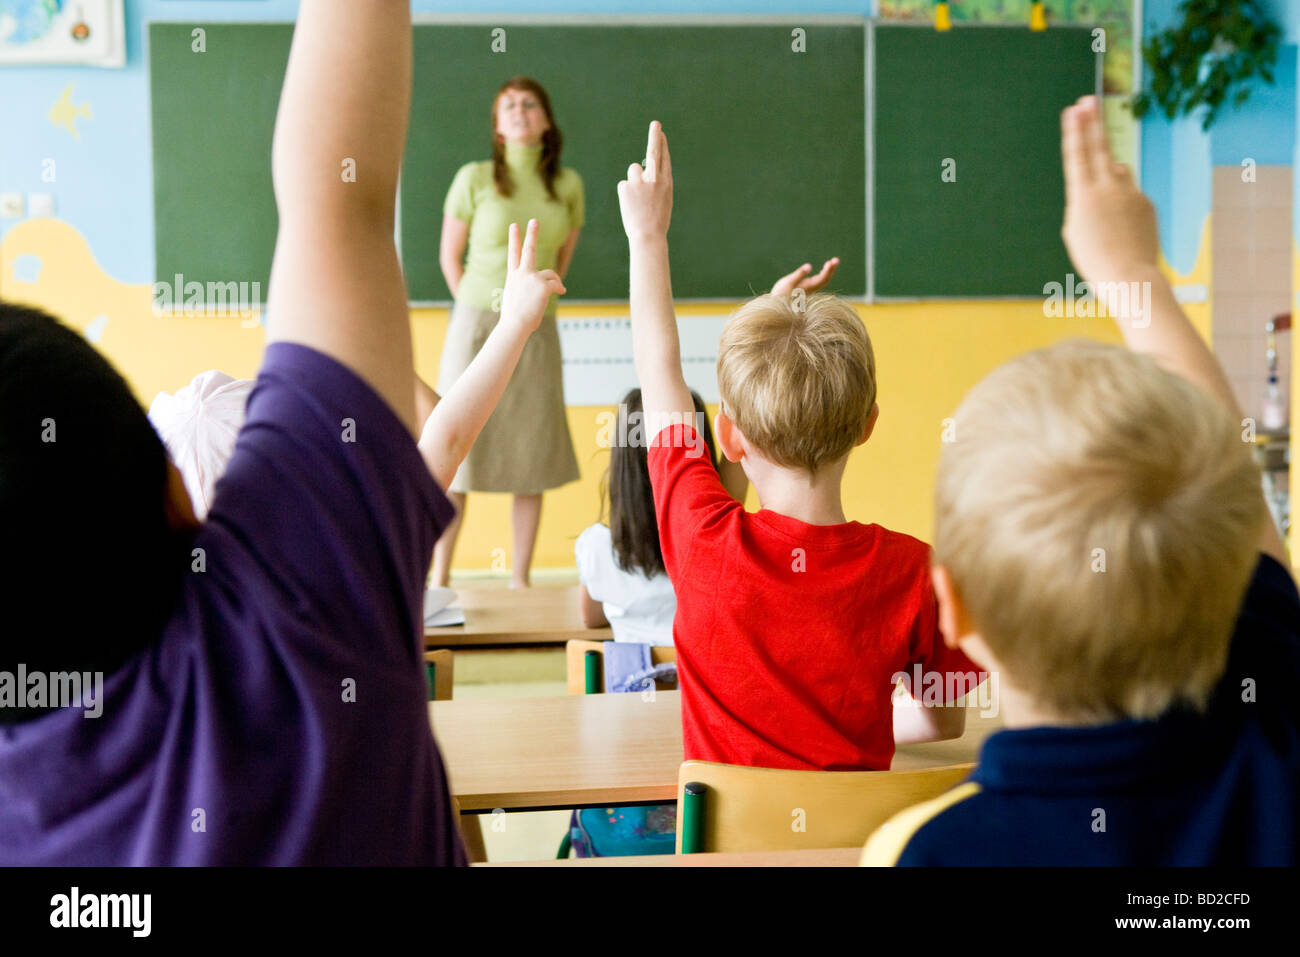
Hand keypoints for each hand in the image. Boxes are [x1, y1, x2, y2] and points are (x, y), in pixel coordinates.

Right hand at [499, 219, 564, 331]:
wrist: (514, 325)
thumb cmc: (515, 320)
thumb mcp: (519, 302)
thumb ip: (530, 291)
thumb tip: (548, 290)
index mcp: (512, 277)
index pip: (513, 255)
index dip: (514, 239)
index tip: (514, 225)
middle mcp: (521, 274)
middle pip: (528, 250)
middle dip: (531, 234)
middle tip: (534, 221)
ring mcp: (531, 277)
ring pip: (550, 274)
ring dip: (555, 282)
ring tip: (556, 290)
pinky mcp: (543, 285)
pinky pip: (556, 283)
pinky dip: (559, 288)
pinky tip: (561, 292)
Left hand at [618, 120, 672, 241]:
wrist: (648, 236)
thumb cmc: (656, 222)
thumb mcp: (662, 201)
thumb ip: (655, 184)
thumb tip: (642, 171)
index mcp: (666, 183)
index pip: (664, 158)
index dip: (662, 145)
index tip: (661, 133)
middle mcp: (655, 179)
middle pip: (653, 152)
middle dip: (655, 136)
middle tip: (656, 124)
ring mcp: (640, 182)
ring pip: (633, 170)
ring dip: (633, 181)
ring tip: (637, 200)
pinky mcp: (626, 186)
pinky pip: (623, 185)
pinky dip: (625, 194)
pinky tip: (630, 205)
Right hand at [771, 257, 839, 296]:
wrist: (777, 307)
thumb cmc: (781, 294)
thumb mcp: (789, 282)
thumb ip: (799, 274)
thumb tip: (809, 266)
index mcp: (808, 287)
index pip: (822, 278)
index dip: (828, 270)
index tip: (831, 262)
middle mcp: (811, 289)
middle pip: (825, 279)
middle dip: (831, 269)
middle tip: (836, 259)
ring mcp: (810, 290)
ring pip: (823, 281)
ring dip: (828, 271)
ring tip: (832, 262)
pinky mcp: (807, 290)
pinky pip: (819, 282)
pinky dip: (824, 274)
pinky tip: (824, 269)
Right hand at [1060, 96, 1158, 284]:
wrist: (1129, 276)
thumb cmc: (1093, 258)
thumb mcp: (1076, 227)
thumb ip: (1087, 196)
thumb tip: (1109, 172)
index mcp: (1084, 195)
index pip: (1078, 154)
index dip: (1075, 130)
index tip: (1073, 109)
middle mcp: (1108, 187)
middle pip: (1100, 147)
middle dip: (1093, 122)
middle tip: (1088, 100)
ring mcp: (1130, 193)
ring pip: (1117, 171)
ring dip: (1107, 176)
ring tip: (1102, 205)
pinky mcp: (1145, 203)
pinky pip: (1130, 195)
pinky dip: (1122, 208)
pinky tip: (1120, 232)